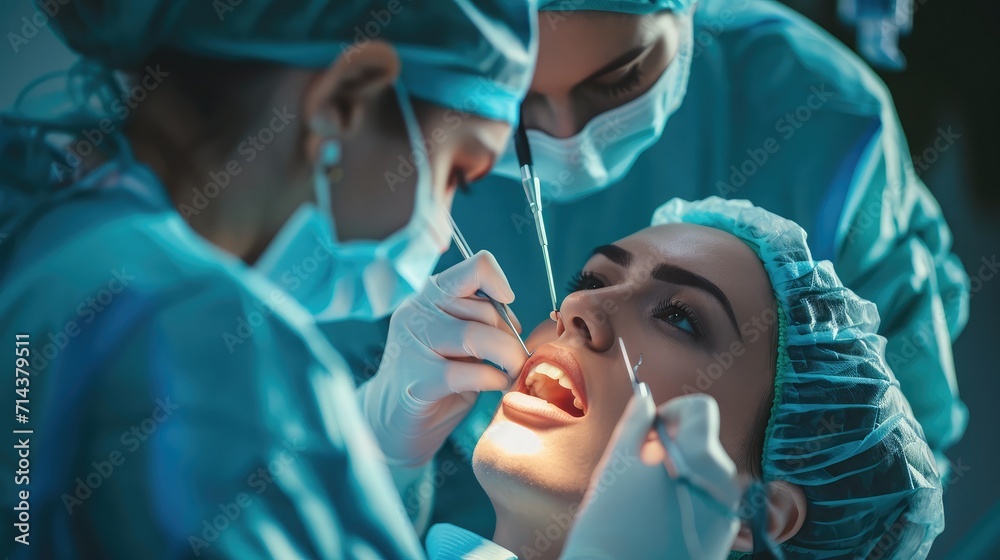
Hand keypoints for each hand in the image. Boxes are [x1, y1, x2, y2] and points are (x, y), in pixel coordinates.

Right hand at [358, 251, 528, 466]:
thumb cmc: (437, 375)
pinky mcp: (416, 380)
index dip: (500, 284)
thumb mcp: (460, 338)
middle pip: (484, 309)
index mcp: (431, 294)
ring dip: (507, 357)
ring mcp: (411, 344)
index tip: (506, 307)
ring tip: (511, 371)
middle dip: (511, 336)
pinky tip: (494, 386)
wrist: (395, 420)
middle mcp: (416, 311)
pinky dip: (492, 379)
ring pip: (476, 336)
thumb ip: (482, 319)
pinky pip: (466, 372)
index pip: (475, 268)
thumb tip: (516, 323)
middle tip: (516, 357)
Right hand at [561, 392, 743, 559]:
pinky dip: (686, 495)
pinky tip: (657, 516)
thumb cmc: (611, 519)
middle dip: (672, 443)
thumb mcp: (618, 462)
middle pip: (703, 441)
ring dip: (678, 469)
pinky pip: (708, 498)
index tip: (651, 426)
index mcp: (702, 459)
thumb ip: (636, 423)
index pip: (702, 408)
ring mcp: (728, 512)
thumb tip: (645, 399)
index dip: (673, 409)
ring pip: (705, 471)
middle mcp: (726, 483)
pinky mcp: (723, 535)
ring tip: (645, 494)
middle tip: (639, 463)